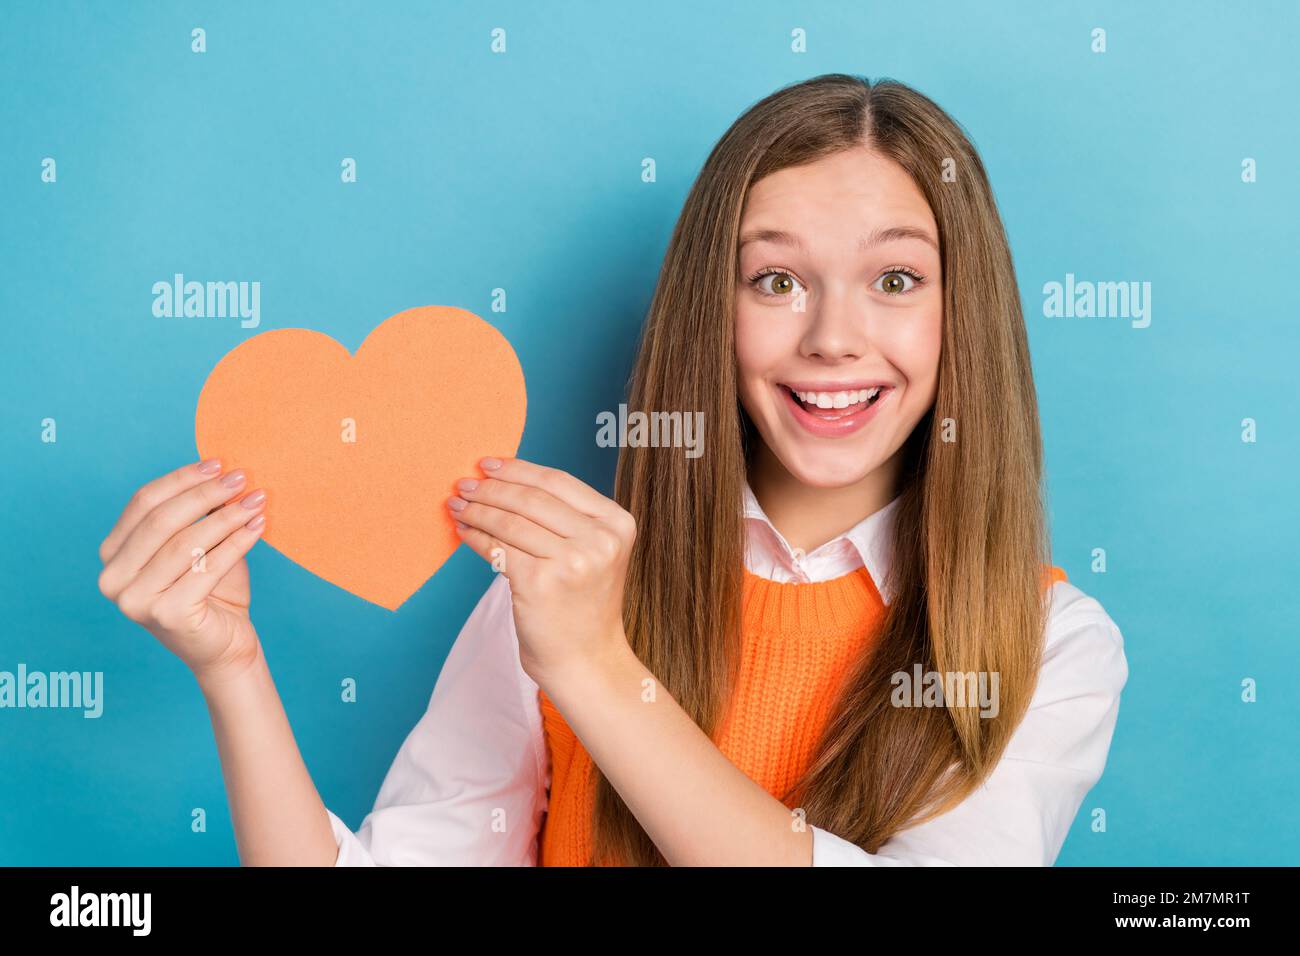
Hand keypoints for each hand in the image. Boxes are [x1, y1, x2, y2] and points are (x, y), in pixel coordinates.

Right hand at [98, 459, 267, 684]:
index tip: (218, 463)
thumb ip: (200, 514)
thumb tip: (222, 471)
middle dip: (205, 494)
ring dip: (227, 517)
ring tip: (257, 501)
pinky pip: (207, 567)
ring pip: (186, 543)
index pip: (143, 502)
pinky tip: (258, 527)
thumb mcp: (201, 545)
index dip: (182, 479)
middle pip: (162, 520)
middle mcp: (113, 579)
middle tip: (242, 478)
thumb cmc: (213, 591)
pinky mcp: (167, 615)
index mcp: (113, 554)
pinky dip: (237, 543)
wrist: (225, 646)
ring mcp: (135, 601)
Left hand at [447, 457, 634, 683]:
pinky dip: (475, 537)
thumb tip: (508, 482)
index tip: (489, 464)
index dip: (519, 469)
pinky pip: (498, 549)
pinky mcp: (541, 583)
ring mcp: (573, 562)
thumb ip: (566, 519)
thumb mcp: (593, 553)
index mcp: (617, 523)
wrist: (587, 661)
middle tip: (465, 484)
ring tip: (458, 505)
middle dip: (492, 488)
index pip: (559, 482)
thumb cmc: (582, 607)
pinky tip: (463, 531)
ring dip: (477, 510)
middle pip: (532, 498)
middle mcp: (600, 540)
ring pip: (511, 521)